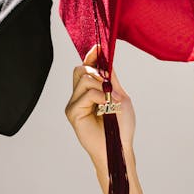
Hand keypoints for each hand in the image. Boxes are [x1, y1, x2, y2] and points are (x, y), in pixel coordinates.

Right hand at [63, 45, 135, 168]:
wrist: (119, 146)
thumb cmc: (121, 127)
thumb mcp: (120, 96)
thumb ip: (111, 79)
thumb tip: (107, 60)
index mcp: (91, 91)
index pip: (86, 67)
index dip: (91, 56)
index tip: (99, 47)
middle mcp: (80, 95)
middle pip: (81, 69)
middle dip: (97, 72)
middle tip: (109, 86)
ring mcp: (74, 103)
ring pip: (83, 78)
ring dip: (100, 86)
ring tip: (110, 101)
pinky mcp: (72, 112)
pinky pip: (85, 94)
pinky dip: (98, 96)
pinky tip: (105, 106)